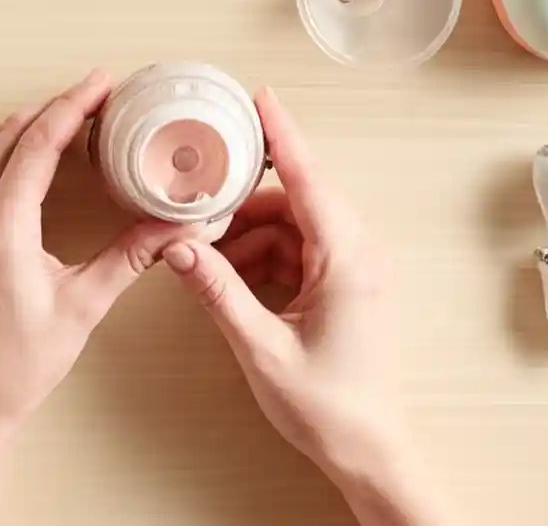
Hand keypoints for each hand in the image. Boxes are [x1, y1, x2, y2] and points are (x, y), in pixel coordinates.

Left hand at [0, 70, 196, 525]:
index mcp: (4, 227)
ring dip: (27, 119)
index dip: (74, 102)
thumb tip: (178, 224)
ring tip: (71, 114)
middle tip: (100, 94)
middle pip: (12, 131)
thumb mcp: (84, 307)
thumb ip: (131, 256)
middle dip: (57, 103)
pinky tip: (26, 147)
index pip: (39, 141)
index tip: (104, 80)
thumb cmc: (18, 364)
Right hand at [163, 88, 444, 525]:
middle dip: (242, 205)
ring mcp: (353, 270)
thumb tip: (179, 247)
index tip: (260, 97)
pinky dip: (262, 259)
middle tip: (198, 208)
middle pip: (293, 201)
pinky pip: (297, 251)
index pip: (309, 179)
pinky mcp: (343, 286)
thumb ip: (218, 291)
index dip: (282, 135)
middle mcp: (358, 254)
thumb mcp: (262, 347)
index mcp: (348, 260)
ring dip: (248, 238)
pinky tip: (231, 279)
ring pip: (292, 226)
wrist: (368, 451)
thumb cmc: (329, 407)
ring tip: (207, 260)